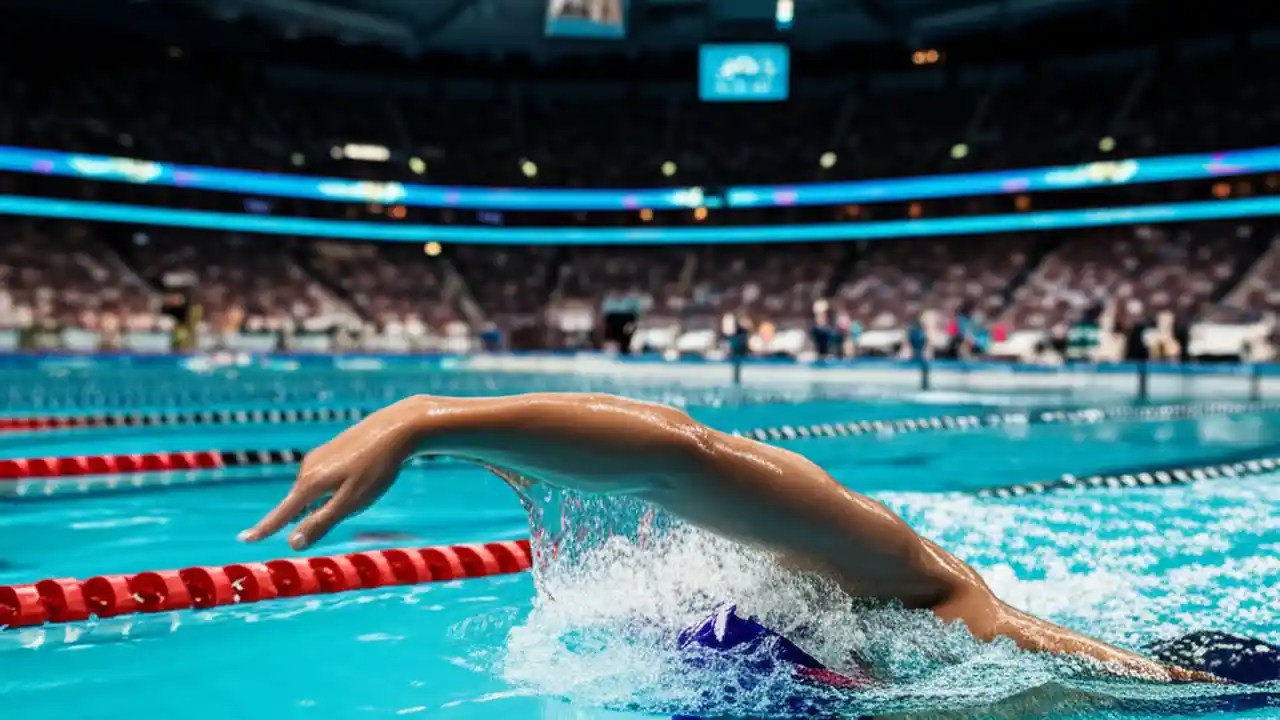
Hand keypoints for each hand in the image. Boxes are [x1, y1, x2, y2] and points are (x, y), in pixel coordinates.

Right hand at [238, 398, 426, 549]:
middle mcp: (308, 469)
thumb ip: (321, 523)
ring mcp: (319, 457)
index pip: (281, 514)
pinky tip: (357, 477)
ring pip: (315, 491)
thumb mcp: (351, 503)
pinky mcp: (331, 450)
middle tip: (351, 505)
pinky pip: (325, 478)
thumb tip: (292, 544)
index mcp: (310, 484)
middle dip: (313, 516)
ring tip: (361, 490)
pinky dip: (334, 487)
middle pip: (301, 504)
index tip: (243, 540)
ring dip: (327, 501)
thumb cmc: (377, 470)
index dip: (264, 529)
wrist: (396, 429)